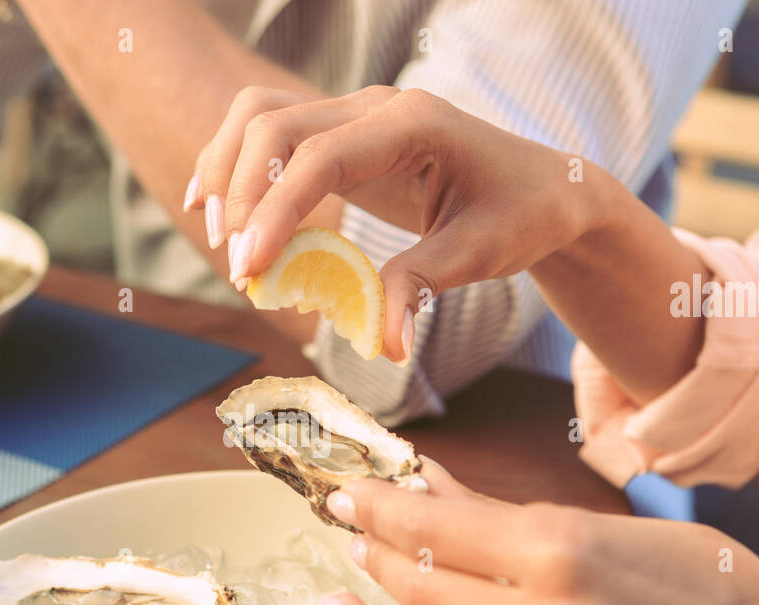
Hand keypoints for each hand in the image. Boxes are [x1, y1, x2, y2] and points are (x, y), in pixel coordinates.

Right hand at [185, 85, 616, 360]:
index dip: (276, 211)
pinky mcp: (341, 134)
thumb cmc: (519, 216)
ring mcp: (355, 113)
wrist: (544, 189)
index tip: (250, 267)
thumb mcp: (479, 255)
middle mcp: (376, 106)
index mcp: (414, 124)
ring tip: (218, 238)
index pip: (321, 156)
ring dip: (227, 172)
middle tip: (242, 271)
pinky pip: (270, 131)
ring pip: (260, 116)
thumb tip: (382, 344)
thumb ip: (420, 287)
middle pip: (275, 127)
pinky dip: (235, 164)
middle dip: (243, 198)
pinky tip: (214, 208)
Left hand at [319, 464, 758, 604]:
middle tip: (352, 545)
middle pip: (416, 590)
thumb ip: (502, 514)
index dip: (377, 508)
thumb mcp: (606, 526)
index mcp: (565, 552)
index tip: (351, 500)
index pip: (433, 525)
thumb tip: (426, 484)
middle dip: (367, 558)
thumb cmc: (699, 584)